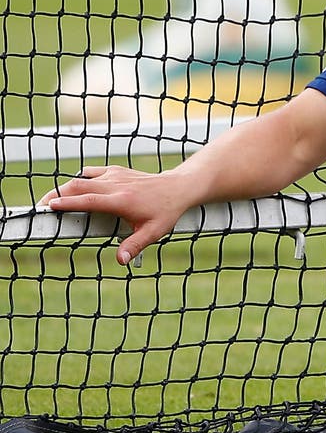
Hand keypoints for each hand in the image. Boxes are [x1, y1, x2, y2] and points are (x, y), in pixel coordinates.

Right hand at [40, 165, 190, 265]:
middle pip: (79, 186)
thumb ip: (135, 246)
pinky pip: (91, 172)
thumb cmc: (165, 211)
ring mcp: (115, 175)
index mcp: (122, 200)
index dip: (68, 203)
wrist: (178, 187)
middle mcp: (116, 185)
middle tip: (40, 207)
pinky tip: (73, 190)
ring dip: (64, 187)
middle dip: (56, 195)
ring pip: (82, 178)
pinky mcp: (116, 170)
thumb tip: (121, 261)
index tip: (49, 207)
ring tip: (51, 200)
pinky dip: (79, 179)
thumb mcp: (154, 232)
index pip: (89, 200)